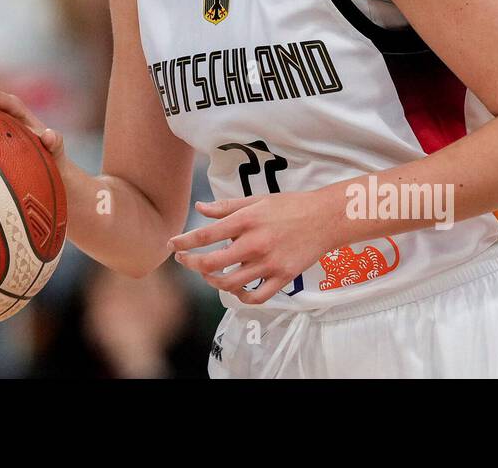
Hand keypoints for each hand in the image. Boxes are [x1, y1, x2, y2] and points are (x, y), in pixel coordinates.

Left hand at [168, 191, 331, 305]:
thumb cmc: (290, 206)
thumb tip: (200, 208)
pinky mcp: (283, 277)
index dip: (184, 241)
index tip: (172, 245)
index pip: (207, 234)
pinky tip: (236, 289)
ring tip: (208, 274)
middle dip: (192, 264)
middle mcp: (255, 243)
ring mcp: (269, 263)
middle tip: (184, 260)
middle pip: (212, 263)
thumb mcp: (257, 200)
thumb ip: (227, 206)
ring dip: (213, 281)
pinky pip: (256, 297)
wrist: (326, 218)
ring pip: (230, 283)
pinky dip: (241, 297)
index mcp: (247, 220)